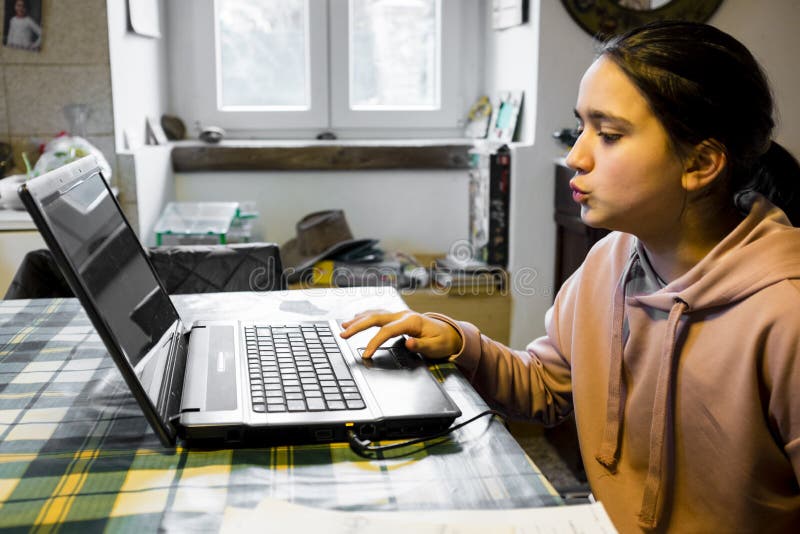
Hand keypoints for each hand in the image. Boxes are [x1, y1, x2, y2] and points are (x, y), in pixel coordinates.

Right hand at [340, 309, 462, 359]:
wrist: (449, 333)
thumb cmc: (442, 341)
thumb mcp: (435, 347)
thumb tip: (409, 343)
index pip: (387, 331)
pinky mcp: (398, 317)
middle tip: (343, 334)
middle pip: (376, 318)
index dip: (375, 342)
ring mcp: (400, 314)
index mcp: (411, 321)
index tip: (366, 354)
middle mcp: (403, 315)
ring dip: (359, 319)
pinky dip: (366, 315)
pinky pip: (379, 314)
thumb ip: (421, 345)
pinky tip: (357, 318)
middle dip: (358, 326)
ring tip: (344, 326)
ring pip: (375, 314)